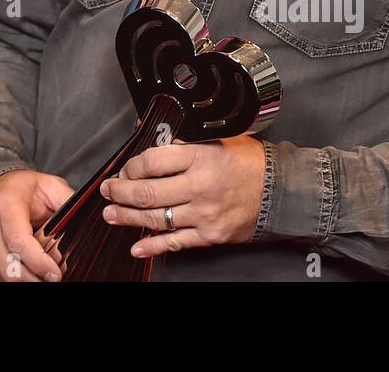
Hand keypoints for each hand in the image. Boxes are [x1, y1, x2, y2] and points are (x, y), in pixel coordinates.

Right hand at [0, 169, 73, 281]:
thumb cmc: (18, 189)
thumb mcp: (47, 185)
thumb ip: (67, 200)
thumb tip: (84, 220)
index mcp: (4, 206)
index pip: (19, 242)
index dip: (39, 263)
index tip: (56, 273)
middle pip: (11, 268)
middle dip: (37, 279)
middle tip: (54, 277)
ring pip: (4, 278)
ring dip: (28, 281)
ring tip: (43, 275)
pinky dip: (15, 280)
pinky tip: (27, 271)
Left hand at [100, 136, 265, 258]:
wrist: (280, 191)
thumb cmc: (250, 163)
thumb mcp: (217, 141)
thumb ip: (185, 145)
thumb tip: (154, 142)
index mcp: (200, 157)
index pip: (152, 161)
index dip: (131, 166)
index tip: (124, 169)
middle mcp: (200, 186)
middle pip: (148, 192)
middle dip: (120, 193)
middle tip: (108, 191)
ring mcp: (204, 214)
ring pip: (156, 218)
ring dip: (128, 217)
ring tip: (112, 214)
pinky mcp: (209, 234)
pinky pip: (175, 242)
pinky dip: (153, 246)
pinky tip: (137, 246)